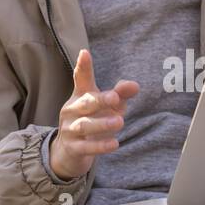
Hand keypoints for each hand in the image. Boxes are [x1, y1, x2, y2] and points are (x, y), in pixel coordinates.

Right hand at [48, 49, 139, 180]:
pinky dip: (100, 146)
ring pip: (84, 126)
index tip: (85, 53)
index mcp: (81, 96)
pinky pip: (86, 147)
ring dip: (102, 124)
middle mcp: (72, 110)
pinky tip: (114, 144)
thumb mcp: (107, 106)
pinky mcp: (72, 148)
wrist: (69, 151)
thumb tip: (135, 85)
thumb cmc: (92, 121)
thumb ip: (120, 94)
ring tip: (120, 122)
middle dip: (100, 100)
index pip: (81, 78)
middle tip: (115, 98)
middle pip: (85, 103)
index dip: (83, 66)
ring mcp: (70, 130)